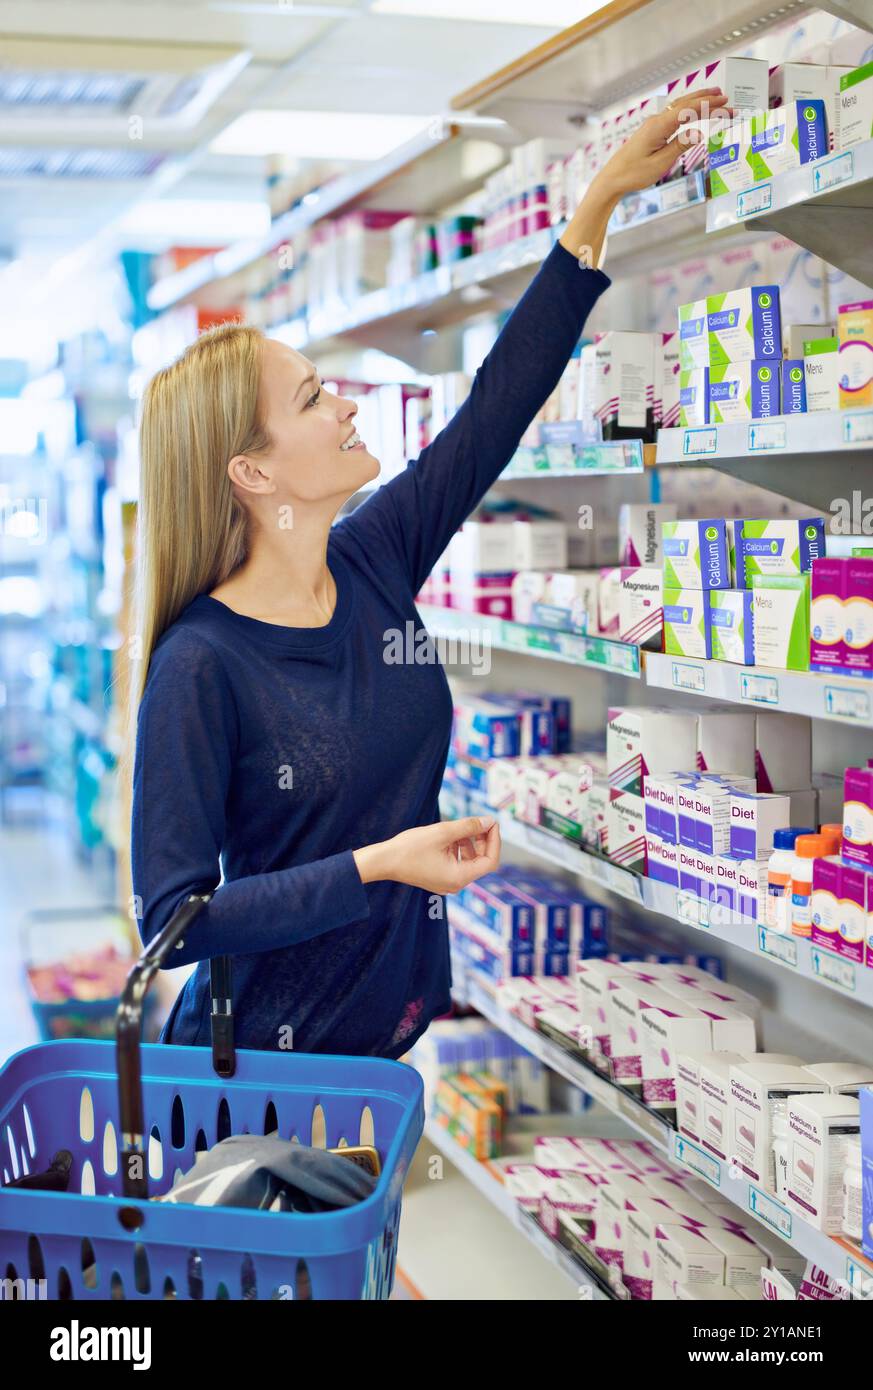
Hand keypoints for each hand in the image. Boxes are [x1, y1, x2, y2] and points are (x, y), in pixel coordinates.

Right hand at [353, 816, 500, 893]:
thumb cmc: (410, 848)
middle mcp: (456, 884)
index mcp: (459, 877)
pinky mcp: (439, 878)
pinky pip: (457, 864)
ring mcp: (447, 883)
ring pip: (469, 862)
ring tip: (462, 827)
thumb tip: (489, 821)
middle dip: (482, 840)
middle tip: (480, 821)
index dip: (494, 840)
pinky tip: (451, 836)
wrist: (383, 861)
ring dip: (470, 843)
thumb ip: (468, 826)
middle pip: (481, 862)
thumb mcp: (442, 832)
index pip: (490, 861)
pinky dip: (458, 849)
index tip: (491, 822)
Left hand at [591, 87, 731, 200]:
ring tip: (715, 97)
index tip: (726, 105)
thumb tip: (698, 133)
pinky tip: (695, 110)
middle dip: (708, 100)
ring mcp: (654, 124)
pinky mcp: (652, 130)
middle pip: (686, 104)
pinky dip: (688, 110)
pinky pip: (674, 115)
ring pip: (680, 107)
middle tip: (727, 99)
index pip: (689, 110)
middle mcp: (656, 120)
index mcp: (659, 126)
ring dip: (698, 100)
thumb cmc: (633, 174)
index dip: (709, 106)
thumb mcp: (659, 164)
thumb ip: (679, 146)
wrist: (612, 179)